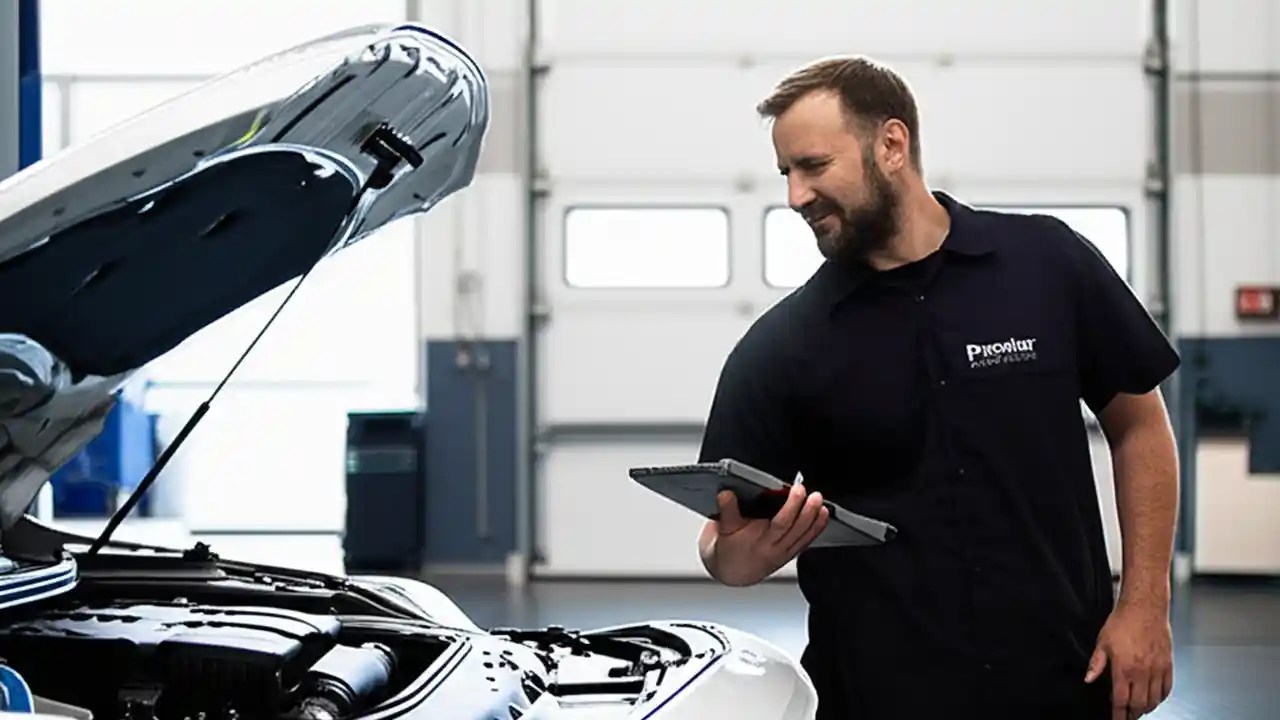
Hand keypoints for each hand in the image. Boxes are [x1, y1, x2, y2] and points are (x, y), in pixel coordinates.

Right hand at [704, 481, 828, 585]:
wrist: (733, 571)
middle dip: (807, 510)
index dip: (791, 506)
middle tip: (814, 494)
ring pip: (803, 536)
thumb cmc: (729, 549)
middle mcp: (774, 549)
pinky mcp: (790, 553)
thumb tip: (726, 494)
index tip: (796, 489)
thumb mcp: (724, 529)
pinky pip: (806, 541)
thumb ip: (727, 511)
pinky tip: (824, 515)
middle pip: (795, 529)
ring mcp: (784, 553)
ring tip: (821, 502)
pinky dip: (817, 528)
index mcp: (758, 542)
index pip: (779, 523)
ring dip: (815, 519)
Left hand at [1084, 602, 1173, 718]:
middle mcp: (1143, 673)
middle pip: (1139, 704)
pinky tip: (1155, 698)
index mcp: (1124, 669)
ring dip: (1146, 708)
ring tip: (1139, 710)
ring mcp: (1158, 669)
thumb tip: (1088, 679)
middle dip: (1132, 714)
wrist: (1145, 608)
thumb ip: (1096, 663)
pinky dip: (1161, 697)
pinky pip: (1167, 688)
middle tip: (1127, 717)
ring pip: (1155, 699)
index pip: (1121, 701)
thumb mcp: (1103, 642)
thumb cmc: (1123, 622)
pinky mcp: (1168, 664)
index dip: (1119, 715)